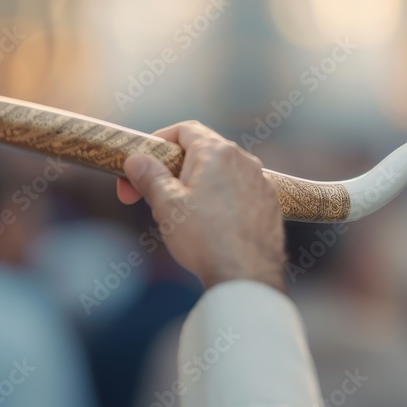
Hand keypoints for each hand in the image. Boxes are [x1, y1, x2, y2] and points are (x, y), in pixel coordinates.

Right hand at [116, 121, 286, 291]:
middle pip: (201, 153)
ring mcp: (261, 182)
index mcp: (217, 152)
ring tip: (178, 216)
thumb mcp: (167, 204)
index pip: (183, 130)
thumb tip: (137, 160)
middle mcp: (244, 160)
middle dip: (171, 170)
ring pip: (220, 175)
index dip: (157, 143)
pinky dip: (219, 201)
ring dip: (195, 187)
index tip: (140, 165)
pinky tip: (208, 226)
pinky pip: (238, 193)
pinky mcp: (269, 204)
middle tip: (149, 195)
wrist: (246, 276)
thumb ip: (150, 176)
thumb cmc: (205, 238)